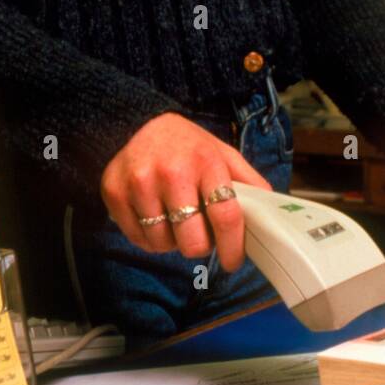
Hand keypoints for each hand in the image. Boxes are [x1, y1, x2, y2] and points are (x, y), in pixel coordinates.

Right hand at [100, 113, 271, 270]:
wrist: (141, 123)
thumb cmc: (188, 146)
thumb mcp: (223, 154)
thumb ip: (248, 182)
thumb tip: (269, 213)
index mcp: (206, 162)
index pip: (225, 217)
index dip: (233, 247)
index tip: (234, 262)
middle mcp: (172, 172)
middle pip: (192, 241)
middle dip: (200, 245)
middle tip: (199, 233)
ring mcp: (139, 183)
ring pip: (163, 244)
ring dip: (173, 241)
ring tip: (174, 219)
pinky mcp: (114, 192)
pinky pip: (138, 239)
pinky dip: (149, 238)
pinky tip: (155, 217)